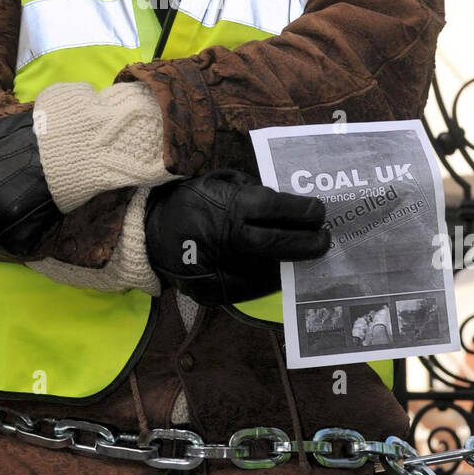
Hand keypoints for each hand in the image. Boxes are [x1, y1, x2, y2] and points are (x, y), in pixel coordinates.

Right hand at [144, 168, 330, 306]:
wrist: (149, 232)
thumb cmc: (190, 201)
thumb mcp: (218, 182)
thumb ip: (251, 190)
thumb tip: (286, 203)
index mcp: (229, 207)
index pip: (275, 208)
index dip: (302, 211)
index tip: (319, 212)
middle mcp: (226, 239)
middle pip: (276, 245)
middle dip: (305, 243)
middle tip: (324, 241)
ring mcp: (218, 270)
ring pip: (266, 271)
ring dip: (287, 264)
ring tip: (302, 256)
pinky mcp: (213, 292)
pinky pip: (248, 290)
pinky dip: (265, 281)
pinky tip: (275, 271)